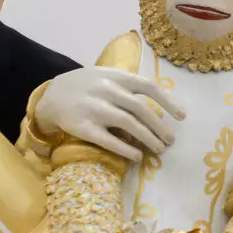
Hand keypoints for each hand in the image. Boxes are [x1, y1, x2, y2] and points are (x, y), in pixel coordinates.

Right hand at [34, 66, 184, 160]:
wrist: (50, 96)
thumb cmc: (85, 86)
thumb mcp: (106, 76)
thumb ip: (128, 87)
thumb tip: (157, 107)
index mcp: (116, 76)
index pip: (148, 87)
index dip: (168, 102)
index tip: (182, 117)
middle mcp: (107, 90)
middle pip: (141, 109)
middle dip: (159, 127)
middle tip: (170, 140)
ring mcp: (94, 109)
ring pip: (128, 124)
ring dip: (148, 138)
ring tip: (159, 149)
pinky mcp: (83, 127)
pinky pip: (109, 140)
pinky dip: (126, 149)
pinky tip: (137, 156)